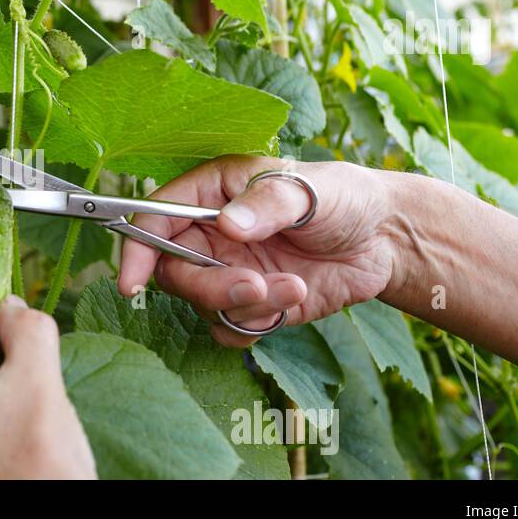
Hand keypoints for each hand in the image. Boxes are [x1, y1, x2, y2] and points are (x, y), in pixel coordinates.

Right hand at [118, 156, 400, 347]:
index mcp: (212, 192)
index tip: (133, 280)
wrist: (385, 241)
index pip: (155, 217)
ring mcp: (229, 270)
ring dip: (245, 305)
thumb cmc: (344, 197)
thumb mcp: (309, 190)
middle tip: (253, 286)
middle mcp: (211, 233)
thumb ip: (266, 205)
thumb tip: (226, 224)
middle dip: (208, 286)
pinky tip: (293, 300)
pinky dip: (256, 323)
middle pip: (174, 270)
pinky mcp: (251, 303)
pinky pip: (229, 328)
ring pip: (203, 304)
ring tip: (294, 287)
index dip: (137, 247)